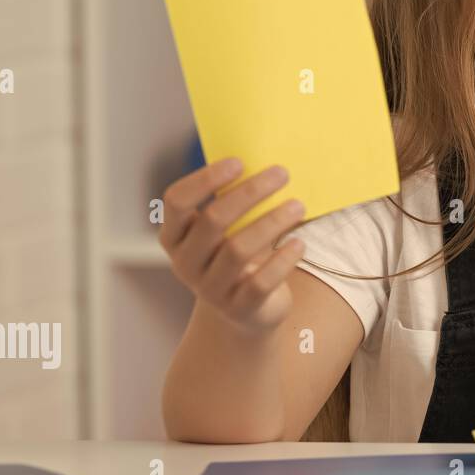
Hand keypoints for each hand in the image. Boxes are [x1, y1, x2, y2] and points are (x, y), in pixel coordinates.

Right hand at [159, 159, 306, 333]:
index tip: (239, 162)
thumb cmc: (237, 255)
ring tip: (298, 206)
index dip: (205, 179)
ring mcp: (209, 289)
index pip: (176, 201)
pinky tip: (299, 243)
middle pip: (213, 220)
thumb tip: (266, 163)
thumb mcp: (227, 231)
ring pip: (238, 249)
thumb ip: (234, 203)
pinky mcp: (238, 309)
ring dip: (272, 222)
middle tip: (282, 173)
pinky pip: (260, 282)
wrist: (246, 313)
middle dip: (250, 192)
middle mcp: (185, 263)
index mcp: (175, 236)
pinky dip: (282, 260)